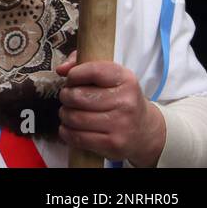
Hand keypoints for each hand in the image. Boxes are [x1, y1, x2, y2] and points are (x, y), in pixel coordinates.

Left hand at [56, 51, 165, 166]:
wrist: (145, 130)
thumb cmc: (119, 98)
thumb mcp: (109, 75)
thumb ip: (82, 63)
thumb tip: (61, 69)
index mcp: (126, 80)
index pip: (92, 71)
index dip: (74, 75)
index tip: (72, 79)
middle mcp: (126, 102)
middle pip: (77, 96)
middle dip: (66, 96)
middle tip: (69, 98)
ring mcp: (121, 125)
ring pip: (74, 118)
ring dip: (64, 114)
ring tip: (69, 112)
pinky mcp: (113, 144)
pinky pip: (78, 137)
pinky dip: (66, 132)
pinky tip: (69, 127)